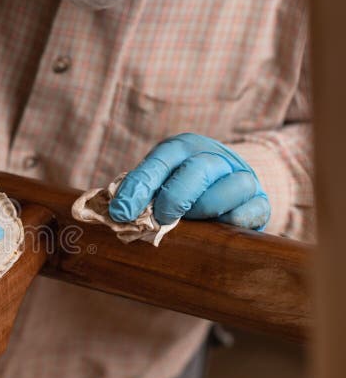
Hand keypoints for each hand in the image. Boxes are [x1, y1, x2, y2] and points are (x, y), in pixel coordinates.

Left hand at [108, 133, 269, 229]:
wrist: (228, 190)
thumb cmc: (181, 192)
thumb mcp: (159, 185)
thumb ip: (141, 196)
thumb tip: (117, 216)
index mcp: (183, 148)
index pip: (160, 160)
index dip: (140, 186)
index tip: (121, 212)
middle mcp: (214, 157)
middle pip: (198, 169)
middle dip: (175, 197)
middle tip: (161, 218)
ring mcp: (241, 178)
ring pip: (231, 187)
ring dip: (205, 208)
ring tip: (190, 221)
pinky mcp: (259, 202)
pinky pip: (251, 210)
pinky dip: (232, 220)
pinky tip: (217, 228)